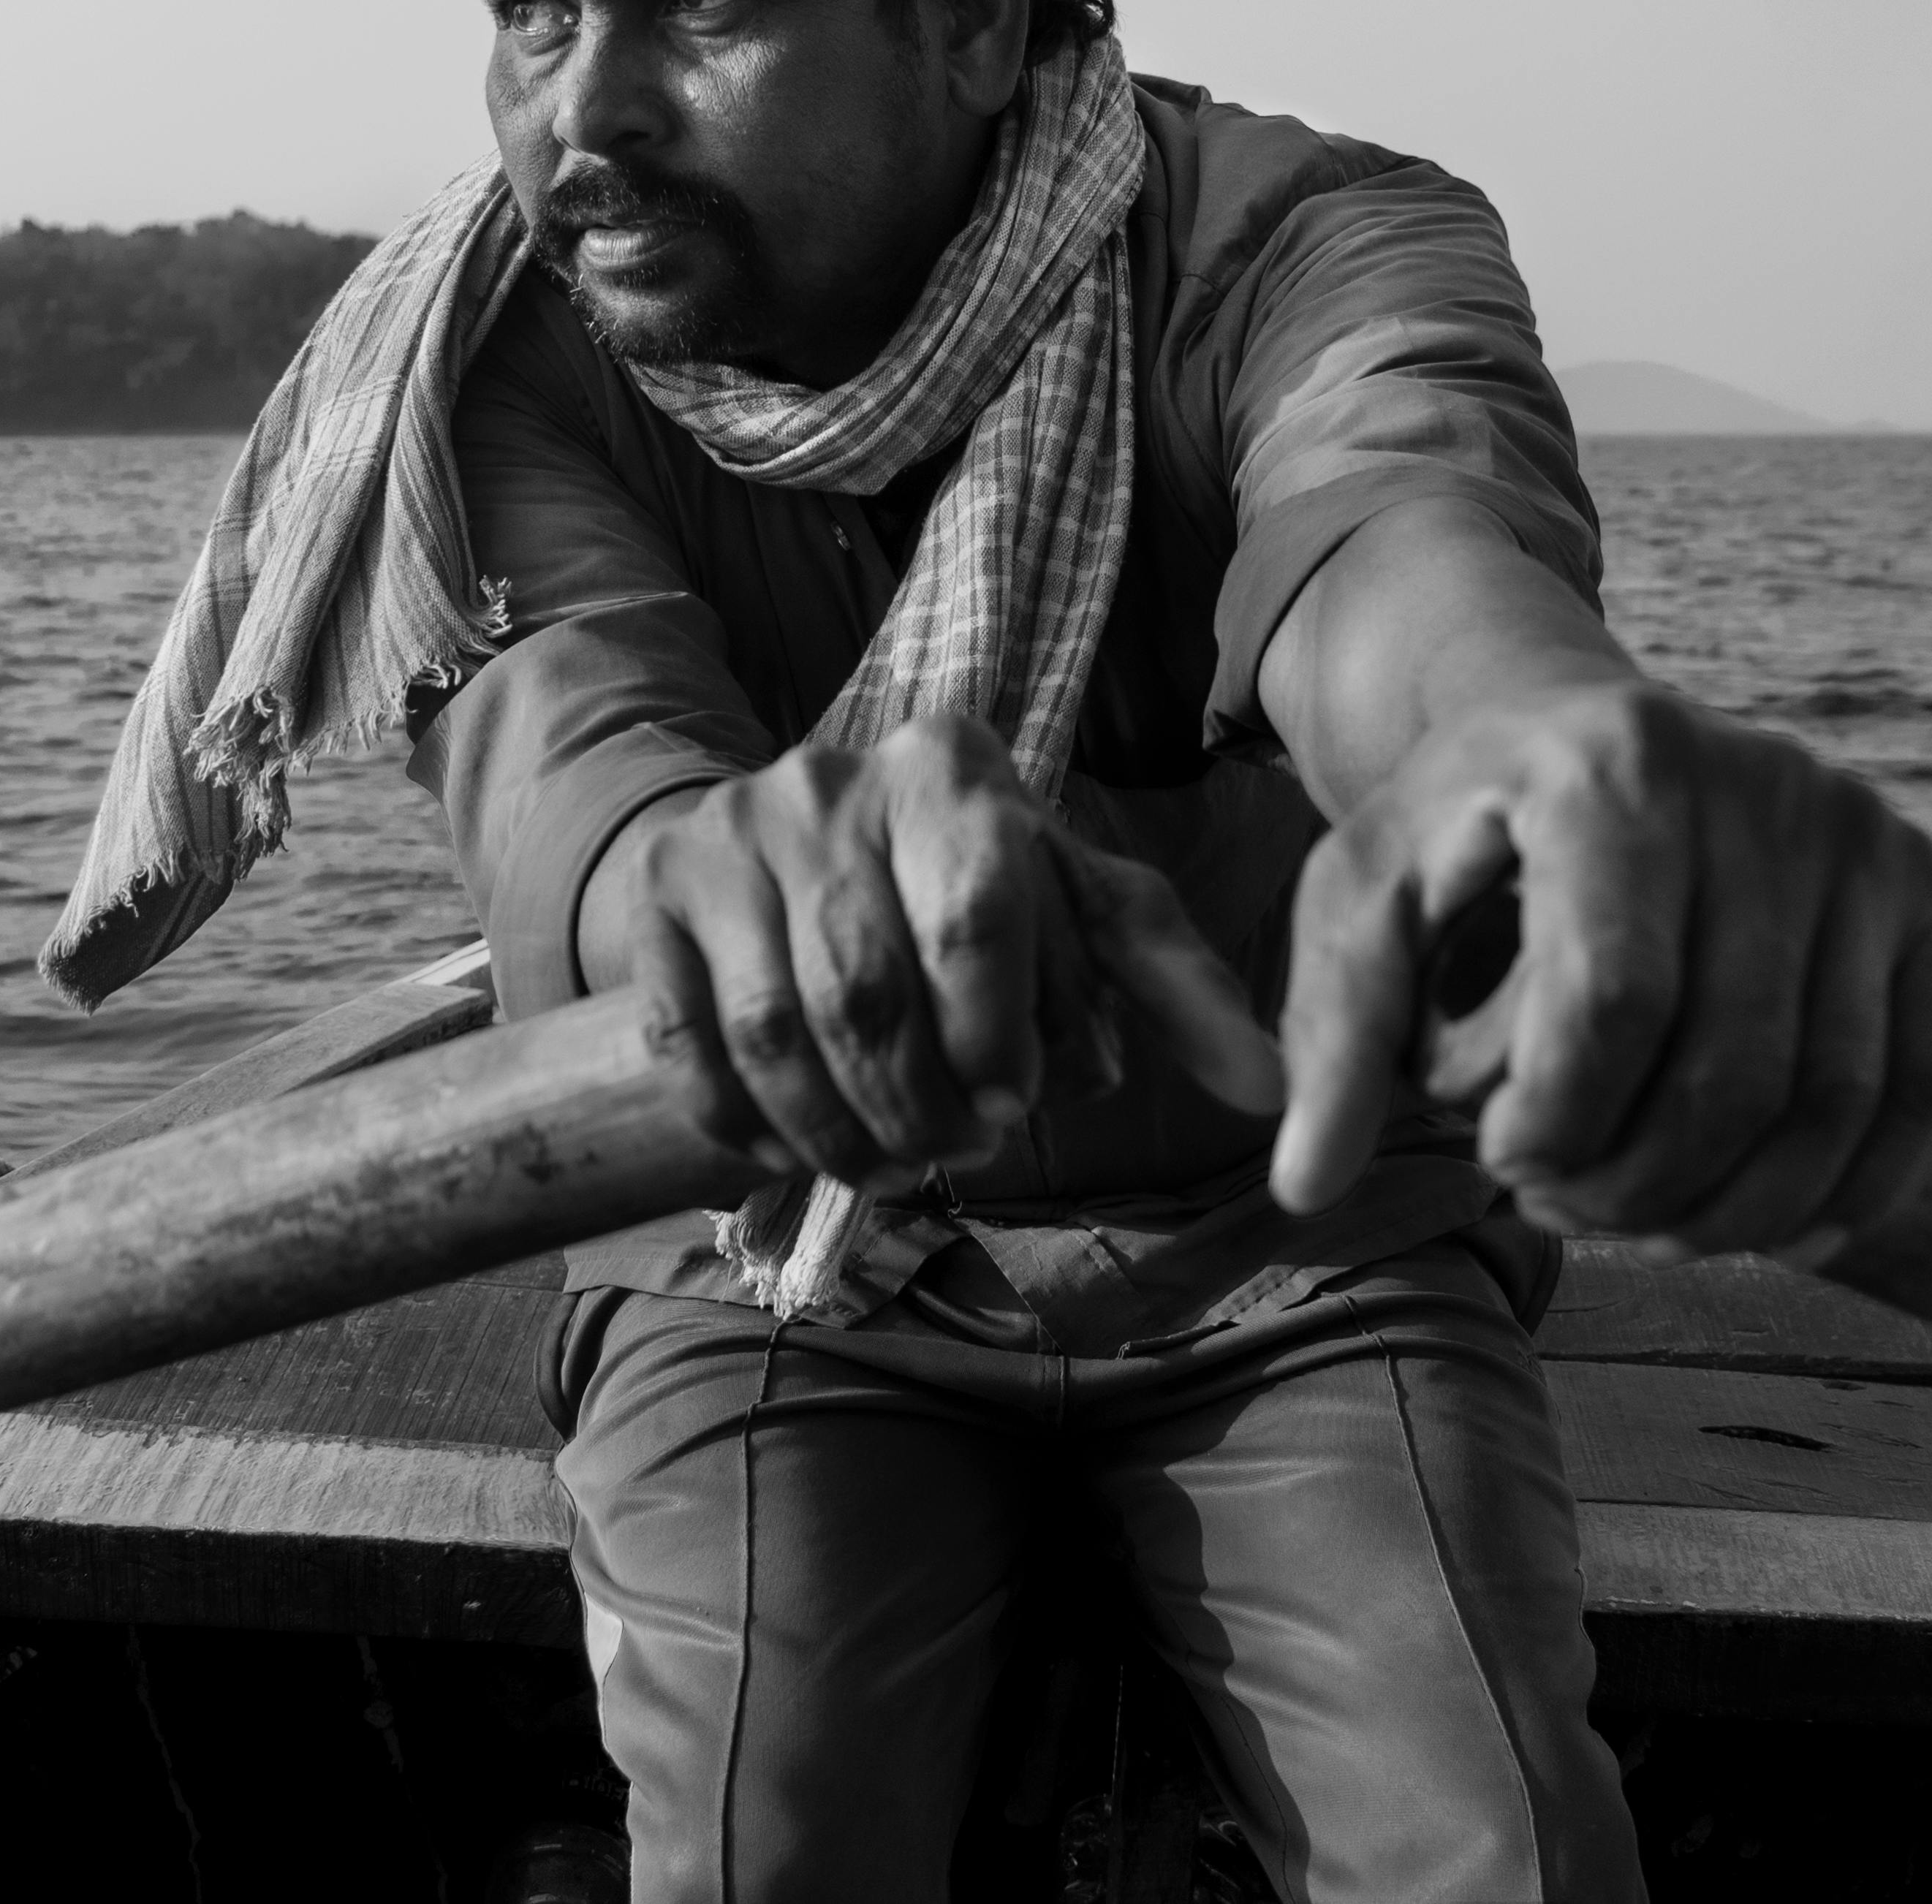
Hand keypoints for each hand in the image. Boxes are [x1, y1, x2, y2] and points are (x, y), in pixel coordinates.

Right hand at [588, 712, 1286, 1180]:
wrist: (810, 838)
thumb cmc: (974, 890)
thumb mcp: (1081, 919)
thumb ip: (1175, 993)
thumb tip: (1273, 1095)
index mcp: (954, 768)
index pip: (977, 913)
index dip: (1001, 1038)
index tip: (1019, 1111)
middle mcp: (830, 779)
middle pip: (870, 991)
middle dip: (921, 1107)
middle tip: (954, 1156)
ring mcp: (731, 831)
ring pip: (778, 1028)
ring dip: (837, 1131)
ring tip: (886, 1164)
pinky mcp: (657, 893)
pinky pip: (689, 1043)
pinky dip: (740, 1125)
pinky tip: (786, 1152)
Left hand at [1269, 679, 1931, 1262]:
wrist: (1571, 736)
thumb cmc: (1458, 835)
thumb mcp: (1362, 904)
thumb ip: (1331, 1037)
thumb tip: (1304, 1185)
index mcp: (1615, 767)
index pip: (1615, 999)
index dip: (1558, 1121)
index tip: (1499, 1152)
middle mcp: (1762, 781)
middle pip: (1730, 1068)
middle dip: (1636, 1184)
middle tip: (1559, 1203)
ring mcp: (1857, 831)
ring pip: (1829, 1097)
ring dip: (1731, 1209)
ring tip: (1636, 1218)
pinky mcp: (1918, 884)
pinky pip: (1919, 1082)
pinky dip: (1850, 1187)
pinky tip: (1768, 1236)